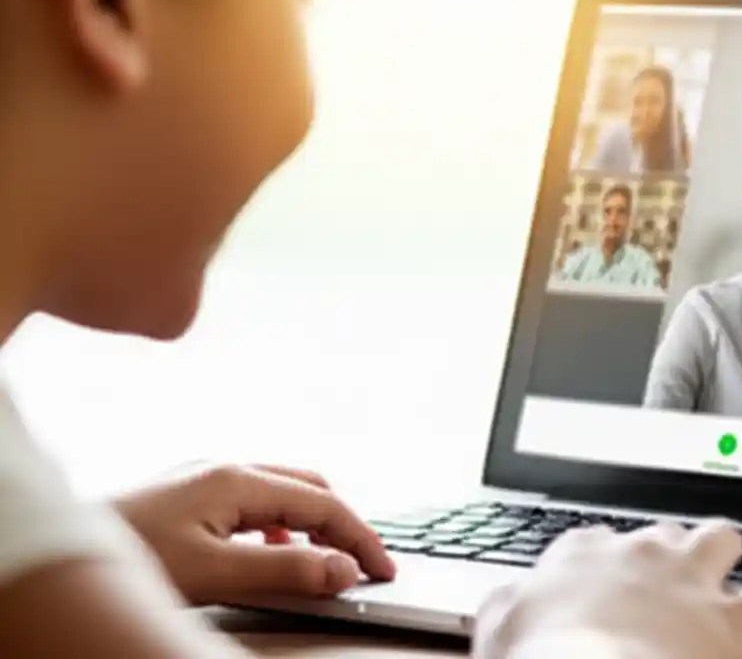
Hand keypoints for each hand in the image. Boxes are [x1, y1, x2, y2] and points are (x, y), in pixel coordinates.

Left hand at [113, 463, 395, 606]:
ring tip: (324, 560)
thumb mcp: (215, 572)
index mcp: (237, 479)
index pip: (323, 503)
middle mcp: (225, 468)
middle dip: (342, 522)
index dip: (360, 537)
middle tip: (362, 563)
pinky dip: (279, 525)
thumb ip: (284, 569)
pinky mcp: (188, 494)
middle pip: (308, 487)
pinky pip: (254, 501)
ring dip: (311, 523)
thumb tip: (343, 569)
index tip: (383, 570)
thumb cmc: (128, 557)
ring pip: (282, 492)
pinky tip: (269, 551)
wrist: (58, 546)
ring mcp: (204, 477)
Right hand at [473, 521, 741, 658]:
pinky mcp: (733, 621)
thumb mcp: (498, 631)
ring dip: (722, 554)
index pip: (592, 543)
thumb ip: (504, 608)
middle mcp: (639, 554)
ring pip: (719, 540)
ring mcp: (689, 581)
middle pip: (661, 533)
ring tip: (724, 567)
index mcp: (580, 555)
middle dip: (666, 551)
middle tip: (662, 578)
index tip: (597, 580)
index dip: (599, 562)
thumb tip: (503, 604)